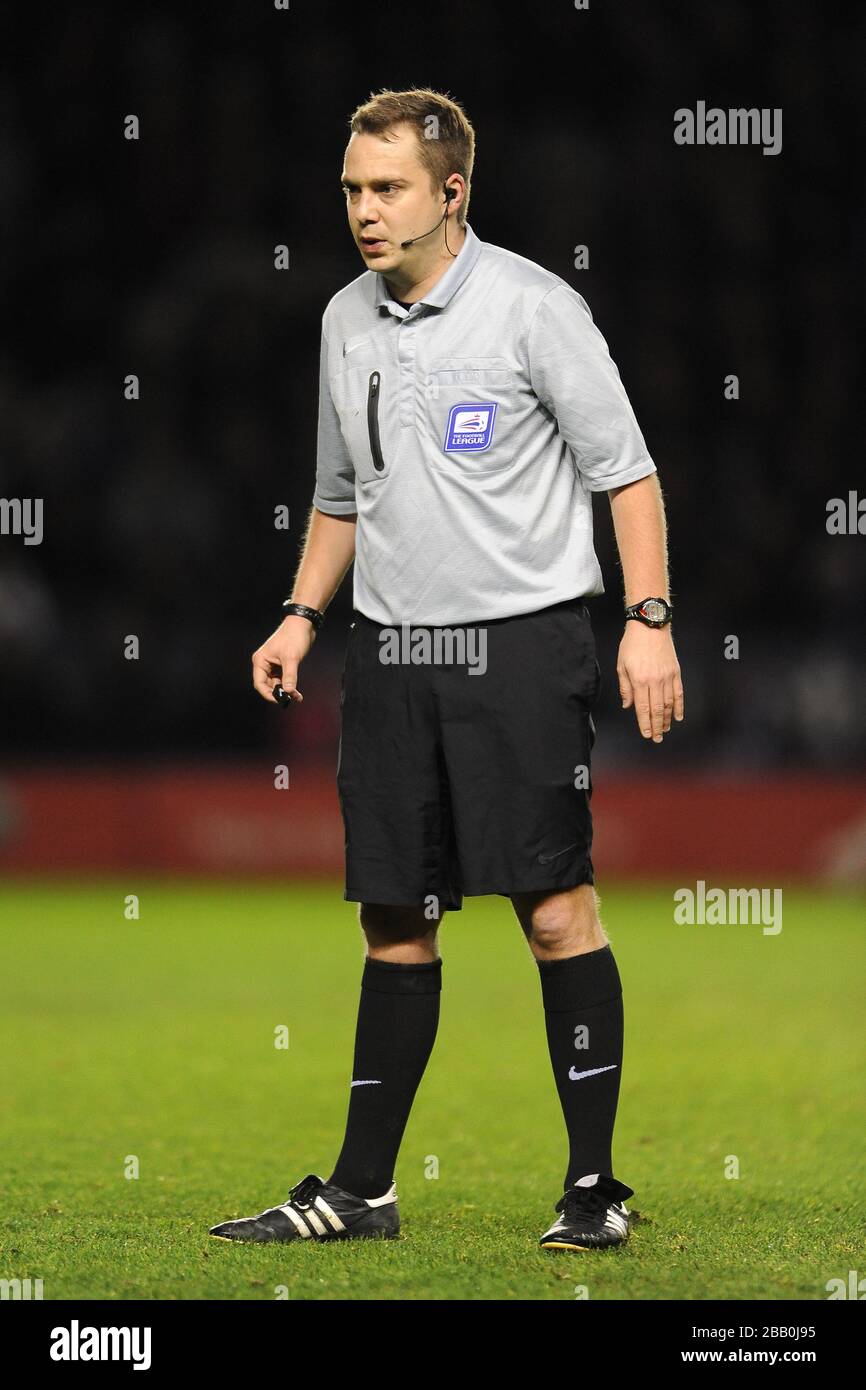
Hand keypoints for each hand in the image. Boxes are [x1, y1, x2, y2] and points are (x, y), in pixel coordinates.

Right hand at [251, 615, 316, 705]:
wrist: (303, 624)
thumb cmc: (293, 636)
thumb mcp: (291, 658)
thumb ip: (289, 676)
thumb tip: (289, 692)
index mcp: (260, 661)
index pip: (259, 683)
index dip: (268, 694)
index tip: (280, 700)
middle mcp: (264, 663)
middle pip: (267, 685)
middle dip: (278, 693)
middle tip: (290, 699)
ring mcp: (273, 664)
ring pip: (276, 683)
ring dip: (285, 691)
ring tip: (297, 696)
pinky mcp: (282, 664)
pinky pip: (283, 679)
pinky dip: (289, 685)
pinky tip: (297, 692)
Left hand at [616, 623, 683, 741]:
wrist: (650, 625)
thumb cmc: (632, 644)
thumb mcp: (621, 665)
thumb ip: (625, 687)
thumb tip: (628, 705)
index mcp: (639, 680)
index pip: (643, 708)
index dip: (645, 723)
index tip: (646, 734)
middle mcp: (655, 680)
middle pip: (657, 710)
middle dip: (657, 727)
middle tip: (656, 739)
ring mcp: (667, 676)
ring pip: (669, 704)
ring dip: (667, 719)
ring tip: (665, 730)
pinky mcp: (675, 672)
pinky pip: (678, 693)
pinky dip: (679, 706)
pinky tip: (678, 716)